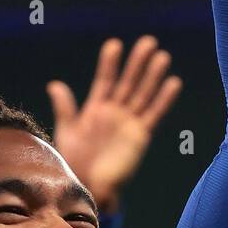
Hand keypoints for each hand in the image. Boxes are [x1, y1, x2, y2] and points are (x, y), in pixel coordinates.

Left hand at [47, 37, 182, 213]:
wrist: (88, 186)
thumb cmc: (75, 161)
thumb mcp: (67, 131)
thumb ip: (65, 108)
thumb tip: (55, 84)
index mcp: (96, 108)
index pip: (105, 80)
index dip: (110, 63)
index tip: (115, 44)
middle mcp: (115, 112)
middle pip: (128, 81)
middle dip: (137, 62)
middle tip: (148, 41)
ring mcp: (129, 122)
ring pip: (143, 94)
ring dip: (153, 76)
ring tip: (163, 56)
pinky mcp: (140, 135)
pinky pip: (154, 114)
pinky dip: (164, 99)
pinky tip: (173, 83)